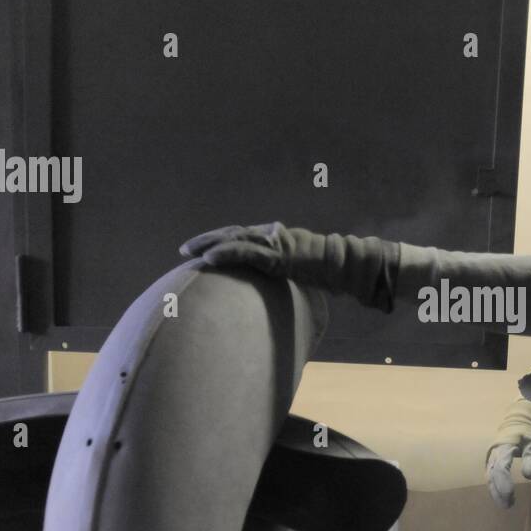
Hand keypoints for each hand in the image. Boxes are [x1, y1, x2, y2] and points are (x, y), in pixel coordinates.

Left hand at [180, 222, 399, 311]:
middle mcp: (272, 236)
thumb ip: (281, 276)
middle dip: (207, 240)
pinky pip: (248, 251)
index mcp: (275, 240)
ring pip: (236, 238)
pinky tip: (210, 258)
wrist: (346, 266)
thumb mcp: (298, 273)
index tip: (199, 251)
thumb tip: (270, 296)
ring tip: (190, 252)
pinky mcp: (279, 253)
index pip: (241, 237)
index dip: (220, 242)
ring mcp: (275, 243)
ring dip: (210, 244)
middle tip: (184, 249)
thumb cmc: (326, 273)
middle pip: (233, 233)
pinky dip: (228, 252)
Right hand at [485, 437, 530, 508]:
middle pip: (492, 475)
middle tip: (508, 505)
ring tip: (506, 504)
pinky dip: (495, 488)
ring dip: (496, 492)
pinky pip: (491, 477)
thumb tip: (529, 477)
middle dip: (499, 492)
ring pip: (489, 478)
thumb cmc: (526, 435)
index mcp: (503, 448)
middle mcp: (494, 454)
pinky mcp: (492, 462)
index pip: (501, 468)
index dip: (504, 482)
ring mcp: (491, 458)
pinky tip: (502, 497)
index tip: (510, 495)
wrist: (515, 423)